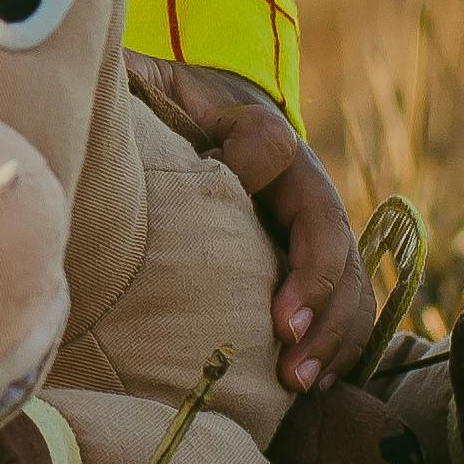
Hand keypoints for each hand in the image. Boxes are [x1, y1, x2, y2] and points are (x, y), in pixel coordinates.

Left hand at [129, 57, 369, 391]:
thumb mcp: (145, 88)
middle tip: (288, 344)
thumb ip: (133, 85)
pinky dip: (340, 344)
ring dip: (333, 331)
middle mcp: (297, 178)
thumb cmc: (160, 108)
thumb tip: (114, 81)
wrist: (198, 120)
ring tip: (299, 381)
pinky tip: (316, 381)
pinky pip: (348, 304)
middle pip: (331, 230)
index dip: (255, 180)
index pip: (272, 145)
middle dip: (319, 291)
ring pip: (349, 276)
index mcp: (255, 128)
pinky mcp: (312, 262)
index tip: (246, 242)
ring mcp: (311, 224)